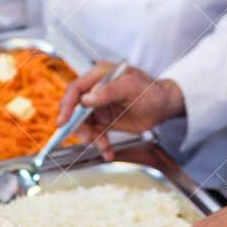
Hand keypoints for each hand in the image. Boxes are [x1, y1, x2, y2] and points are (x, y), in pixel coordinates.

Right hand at [55, 62, 184, 157]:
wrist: (164, 105)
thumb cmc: (151, 91)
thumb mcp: (132, 88)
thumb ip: (109, 91)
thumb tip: (86, 99)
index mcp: (99, 75)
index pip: (76, 89)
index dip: (67, 105)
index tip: (63, 121)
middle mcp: (95, 90)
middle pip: (75, 109)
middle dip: (80, 127)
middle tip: (89, 138)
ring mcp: (98, 106)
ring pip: (83, 125)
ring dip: (92, 138)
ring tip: (105, 147)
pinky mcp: (103, 120)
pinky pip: (95, 134)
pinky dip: (100, 144)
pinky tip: (108, 151)